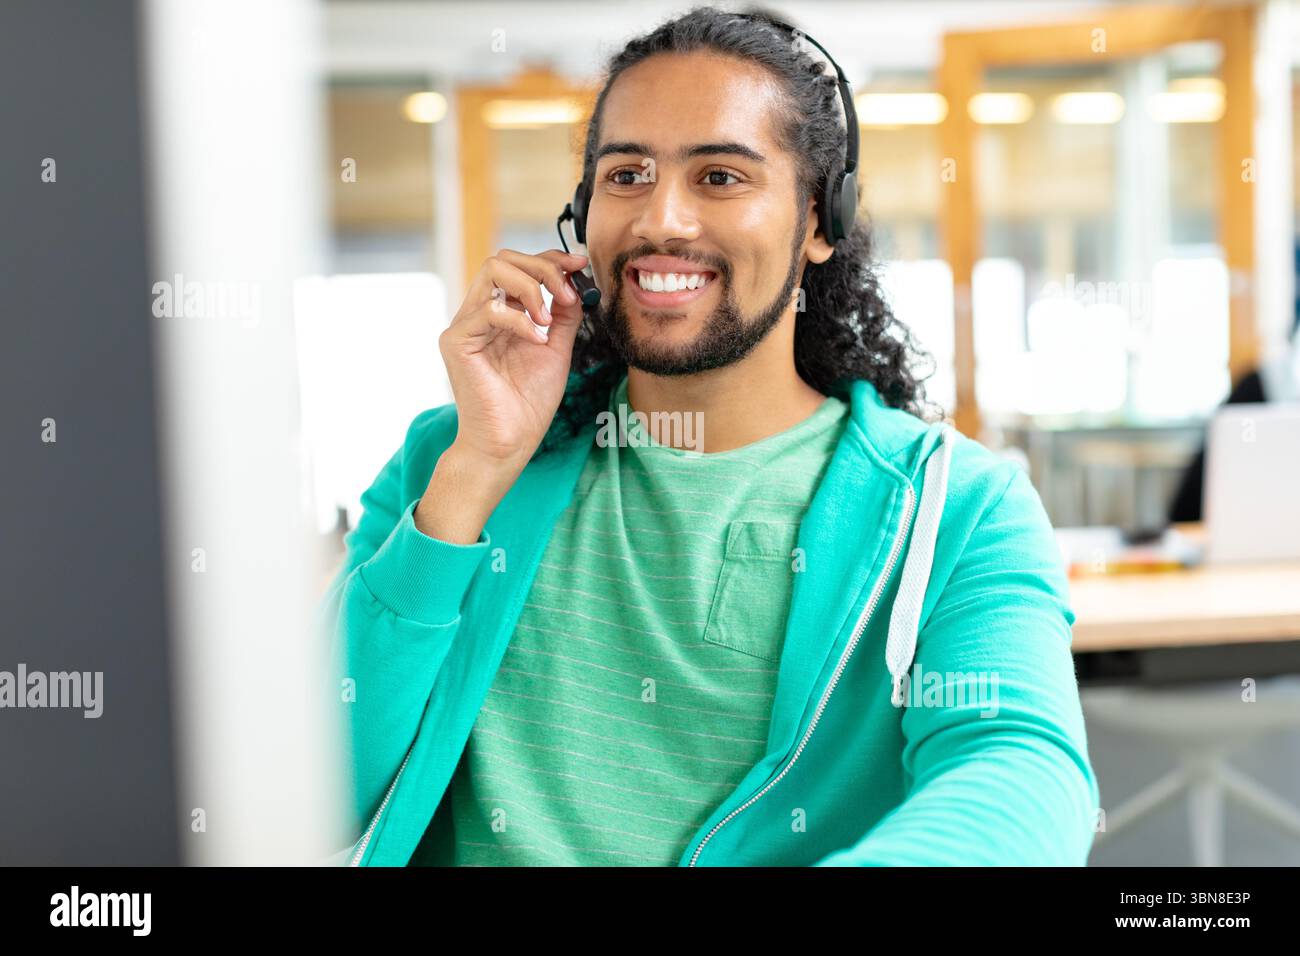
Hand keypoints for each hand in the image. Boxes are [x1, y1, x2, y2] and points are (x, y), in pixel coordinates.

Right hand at [438, 247, 589, 472]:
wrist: (509, 442)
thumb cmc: (528, 402)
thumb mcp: (556, 349)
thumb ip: (563, 315)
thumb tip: (576, 282)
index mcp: (499, 313)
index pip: (518, 266)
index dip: (550, 259)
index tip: (579, 265)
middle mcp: (478, 313)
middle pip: (503, 259)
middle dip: (543, 268)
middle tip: (568, 294)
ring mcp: (465, 325)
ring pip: (492, 270)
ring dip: (531, 288)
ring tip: (549, 321)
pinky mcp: (456, 341)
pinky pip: (489, 309)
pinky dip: (521, 320)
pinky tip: (537, 340)